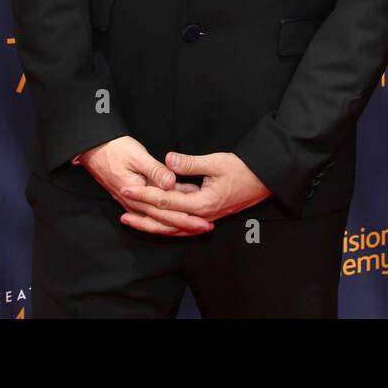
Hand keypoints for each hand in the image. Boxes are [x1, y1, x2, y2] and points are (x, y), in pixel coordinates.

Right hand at [77, 135, 214, 235]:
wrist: (94, 150)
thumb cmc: (116, 149)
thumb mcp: (137, 157)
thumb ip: (155, 171)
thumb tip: (171, 183)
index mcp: (138, 194)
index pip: (166, 209)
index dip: (186, 216)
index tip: (203, 220)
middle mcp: (135, 204)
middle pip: (164, 219)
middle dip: (186, 224)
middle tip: (207, 227)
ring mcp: (132, 203)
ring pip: (158, 219)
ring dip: (177, 224)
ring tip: (196, 226)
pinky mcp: (132, 199)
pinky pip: (151, 214)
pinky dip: (165, 219)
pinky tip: (176, 218)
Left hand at [120, 151, 270, 225]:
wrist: (265, 180)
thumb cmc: (243, 169)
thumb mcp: (216, 162)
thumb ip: (190, 163)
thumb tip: (168, 160)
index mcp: (201, 203)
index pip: (165, 201)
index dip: (144, 195)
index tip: (127, 189)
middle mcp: (201, 216)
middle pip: (165, 221)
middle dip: (142, 215)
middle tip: (122, 210)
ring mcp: (204, 219)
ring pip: (172, 228)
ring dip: (151, 224)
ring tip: (133, 220)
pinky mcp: (207, 216)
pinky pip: (182, 225)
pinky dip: (167, 225)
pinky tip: (157, 221)